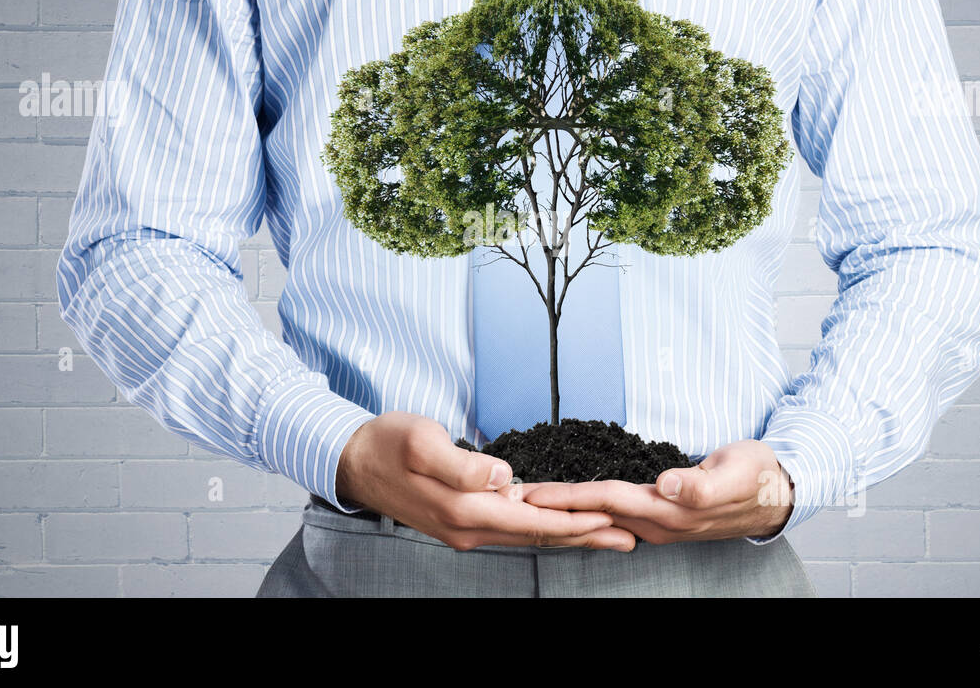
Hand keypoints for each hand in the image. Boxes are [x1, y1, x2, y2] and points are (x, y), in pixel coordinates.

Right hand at [335, 411, 636, 551]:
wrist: (351, 460)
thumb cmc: (386, 444)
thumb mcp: (422, 442)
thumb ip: (463, 464)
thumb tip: (503, 477)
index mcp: (464, 510)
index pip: (533, 522)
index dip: (575, 523)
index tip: (612, 521)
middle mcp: (467, 527)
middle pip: (538, 536)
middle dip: (585, 536)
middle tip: (628, 538)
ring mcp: (463, 527)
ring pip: (526, 534)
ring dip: (568, 535)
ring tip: (605, 534)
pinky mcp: (459, 518)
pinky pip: (511, 528)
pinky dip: (542, 527)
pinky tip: (556, 524)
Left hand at [519, 440, 792, 543]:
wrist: (777, 493)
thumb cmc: (755, 476)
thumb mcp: (736, 472)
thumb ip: (702, 482)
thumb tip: (669, 485)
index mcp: (669, 509)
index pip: (607, 501)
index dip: (570, 498)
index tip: (533, 496)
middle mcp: (656, 521)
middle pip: (594, 513)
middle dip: (552, 509)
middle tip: (510, 501)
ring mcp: (657, 523)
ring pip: (600, 517)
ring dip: (564, 512)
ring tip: (528, 503)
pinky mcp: (659, 516)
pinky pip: (612, 514)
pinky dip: (585, 510)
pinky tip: (569, 507)